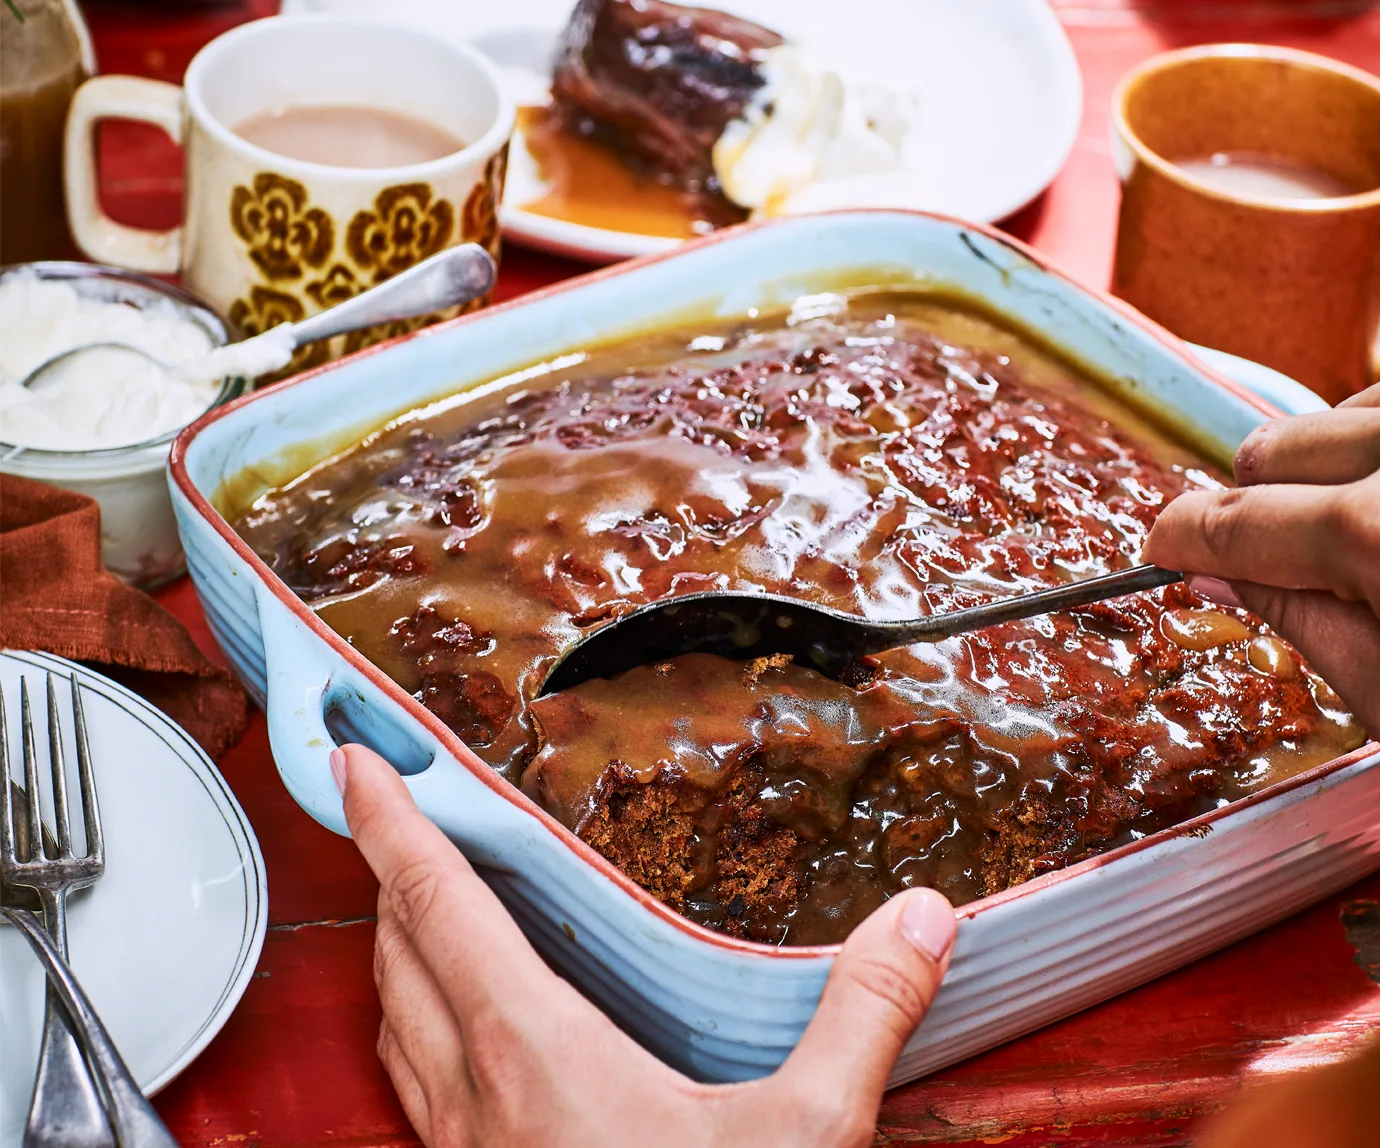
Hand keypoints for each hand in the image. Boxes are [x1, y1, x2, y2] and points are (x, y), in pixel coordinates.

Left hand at [333, 743, 957, 1147]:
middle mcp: (473, 1095)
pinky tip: (459, 1031)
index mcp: (533, 1051)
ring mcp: (460, 1147)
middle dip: (391, 866)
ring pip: (393, 1015)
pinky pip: (415, 1080)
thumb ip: (863, 1016)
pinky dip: (416, 1019)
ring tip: (422, 899)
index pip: (436, 902)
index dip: (390, 821)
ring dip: (398, 943)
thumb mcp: (805, 1137)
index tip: (352, 760)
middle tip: (395, 806)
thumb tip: (916, 922)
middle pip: (398, 946)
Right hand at [1143, 382, 1379, 734]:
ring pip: (1333, 413)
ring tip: (1375, 531)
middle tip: (1307, 565)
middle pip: (1269, 451)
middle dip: (1267, 505)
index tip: (1162, 551)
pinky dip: (1376, 444)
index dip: (1177, 541)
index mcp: (1378, 531)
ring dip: (1331, 466)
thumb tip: (1218, 572)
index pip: (1230, 524)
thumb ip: (1293, 618)